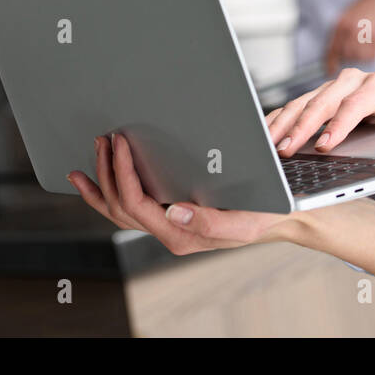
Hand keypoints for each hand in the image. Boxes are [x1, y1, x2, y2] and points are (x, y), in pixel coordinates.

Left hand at [68, 132, 298, 255]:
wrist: (277, 216)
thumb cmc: (263, 215)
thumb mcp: (243, 220)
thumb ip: (208, 222)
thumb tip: (173, 211)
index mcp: (180, 234)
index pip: (136, 204)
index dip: (122, 173)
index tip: (121, 143)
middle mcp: (168, 231)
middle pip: (120, 206)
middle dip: (106, 172)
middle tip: (104, 140)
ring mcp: (166, 224)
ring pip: (118, 208)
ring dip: (102, 179)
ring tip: (97, 151)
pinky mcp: (169, 213)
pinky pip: (129, 206)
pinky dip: (107, 191)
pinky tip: (97, 177)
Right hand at [266, 67, 374, 155]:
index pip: (357, 102)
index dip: (341, 122)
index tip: (327, 145)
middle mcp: (354, 82)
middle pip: (325, 100)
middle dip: (304, 125)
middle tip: (288, 148)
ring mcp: (334, 89)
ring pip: (305, 101)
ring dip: (286, 122)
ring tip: (272, 145)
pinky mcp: (321, 98)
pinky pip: (296, 106)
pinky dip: (279, 119)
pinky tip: (264, 135)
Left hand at [325, 0, 374, 74]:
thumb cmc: (369, 5)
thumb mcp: (349, 15)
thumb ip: (342, 33)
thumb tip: (336, 52)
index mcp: (341, 24)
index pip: (332, 49)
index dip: (330, 62)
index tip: (329, 70)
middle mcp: (351, 30)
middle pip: (346, 55)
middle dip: (349, 56)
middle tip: (356, 51)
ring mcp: (365, 34)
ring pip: (359, 57)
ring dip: (361, 56)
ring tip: (367, 45)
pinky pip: (372, 56)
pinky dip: (372, 55)